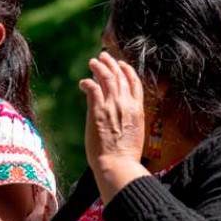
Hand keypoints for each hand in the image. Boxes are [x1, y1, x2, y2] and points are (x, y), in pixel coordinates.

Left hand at [79, 51, 146, 175]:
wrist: (118, 164)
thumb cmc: (125, 156)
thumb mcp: (135, 134)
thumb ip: (129, 121)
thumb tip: (121, 119)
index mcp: (138, 110)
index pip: (135, 83)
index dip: (127, 71)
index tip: (121, 65)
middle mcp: (126, 104)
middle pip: (120, 76)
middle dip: (111, 64)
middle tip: (103, 56)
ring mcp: (112, 106)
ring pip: (106, 78)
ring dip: (99, 68)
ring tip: (92, 62)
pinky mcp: (97, 111)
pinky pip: (92, 89)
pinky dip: (87, 82)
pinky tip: (83, 82)